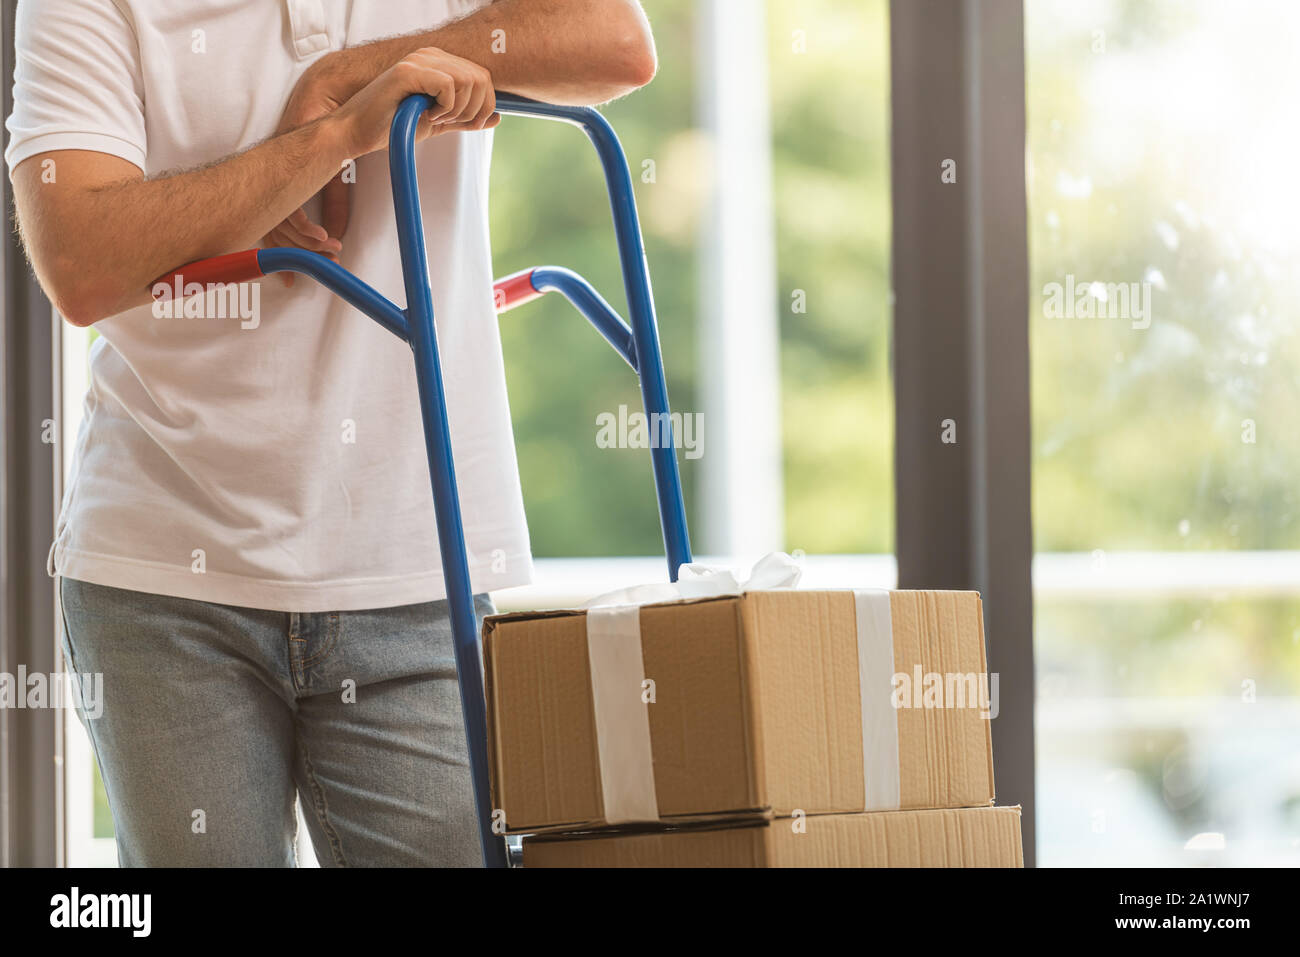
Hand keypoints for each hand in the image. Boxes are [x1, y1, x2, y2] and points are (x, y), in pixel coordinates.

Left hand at [262, 54, 358, 283]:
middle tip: (299, 278)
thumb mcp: (337, 173)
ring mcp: (278, 175)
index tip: (288, 277)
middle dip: (285, 257)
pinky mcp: (288, 170)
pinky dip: (306, 226)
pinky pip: (291, 208)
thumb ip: (333, 201)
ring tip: (327, 251)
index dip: (280, 253)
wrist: (330, 94)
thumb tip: (336, 231)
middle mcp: (275, 181)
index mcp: (282, 184)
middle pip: (271, 230)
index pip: (274, 226)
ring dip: (305, 244)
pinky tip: (323, 236)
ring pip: (281, 223)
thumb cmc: (333, 128)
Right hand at [331, 47, 499, 159]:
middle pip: (481, 77)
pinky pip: (447, 85)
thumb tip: (497, 117)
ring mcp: (419, 61)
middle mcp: (431, 56)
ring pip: (468, 79)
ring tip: (437, 118)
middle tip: (452, 122)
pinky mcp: (408, 72)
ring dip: (459, 109)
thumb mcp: (438, 122)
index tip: (471, 124)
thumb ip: (466, 118)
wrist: (359, 132)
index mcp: (440, 64)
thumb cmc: (393, 125)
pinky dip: (445, 107)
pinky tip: (428, 115)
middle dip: (475, 109)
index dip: (485, 104)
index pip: (483, 76)